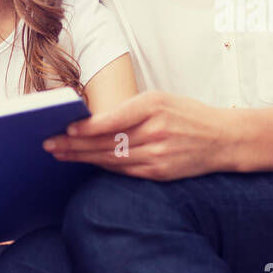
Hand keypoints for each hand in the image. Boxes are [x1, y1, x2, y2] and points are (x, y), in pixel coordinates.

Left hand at [42, 90, 239, 179]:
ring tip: (60, 154)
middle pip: (107, 142)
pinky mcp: (159, 173)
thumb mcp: (160, 99)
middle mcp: (155, 133)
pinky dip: (103, 166)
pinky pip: (125, 171)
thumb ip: (129, 109)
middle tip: (50, 143)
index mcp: (153, 108)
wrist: (223, 139)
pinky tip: (86, 162)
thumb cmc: (187, 113)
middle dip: (75, 144)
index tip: (66, 127)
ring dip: (82, 157)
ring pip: (112, 159)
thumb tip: (93, 120)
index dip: (88, 127)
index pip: (114, 119)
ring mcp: (157, 156)